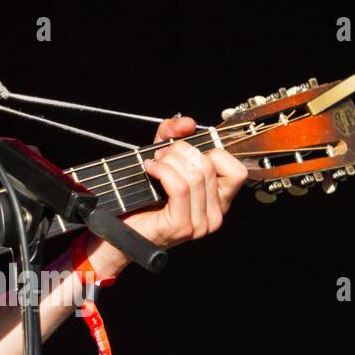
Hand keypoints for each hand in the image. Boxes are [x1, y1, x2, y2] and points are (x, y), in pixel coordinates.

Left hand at [124, 114, 249, 250]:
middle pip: (209, 165)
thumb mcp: (161, 160)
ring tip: (153, 163)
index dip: (211, 150)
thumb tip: (186, 122)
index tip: (185, 148)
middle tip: (160, 155)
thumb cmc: (141, 199)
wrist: (119, 232)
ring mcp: (201, 223)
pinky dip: (162, 171)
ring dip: (169, 161)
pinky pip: (180, 186)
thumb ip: (172, 137)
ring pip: (195, 174)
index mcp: (218, 200)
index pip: (236, 169)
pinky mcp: (182, 226)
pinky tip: (150, 170)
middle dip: (180, 151)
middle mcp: (215, 214)